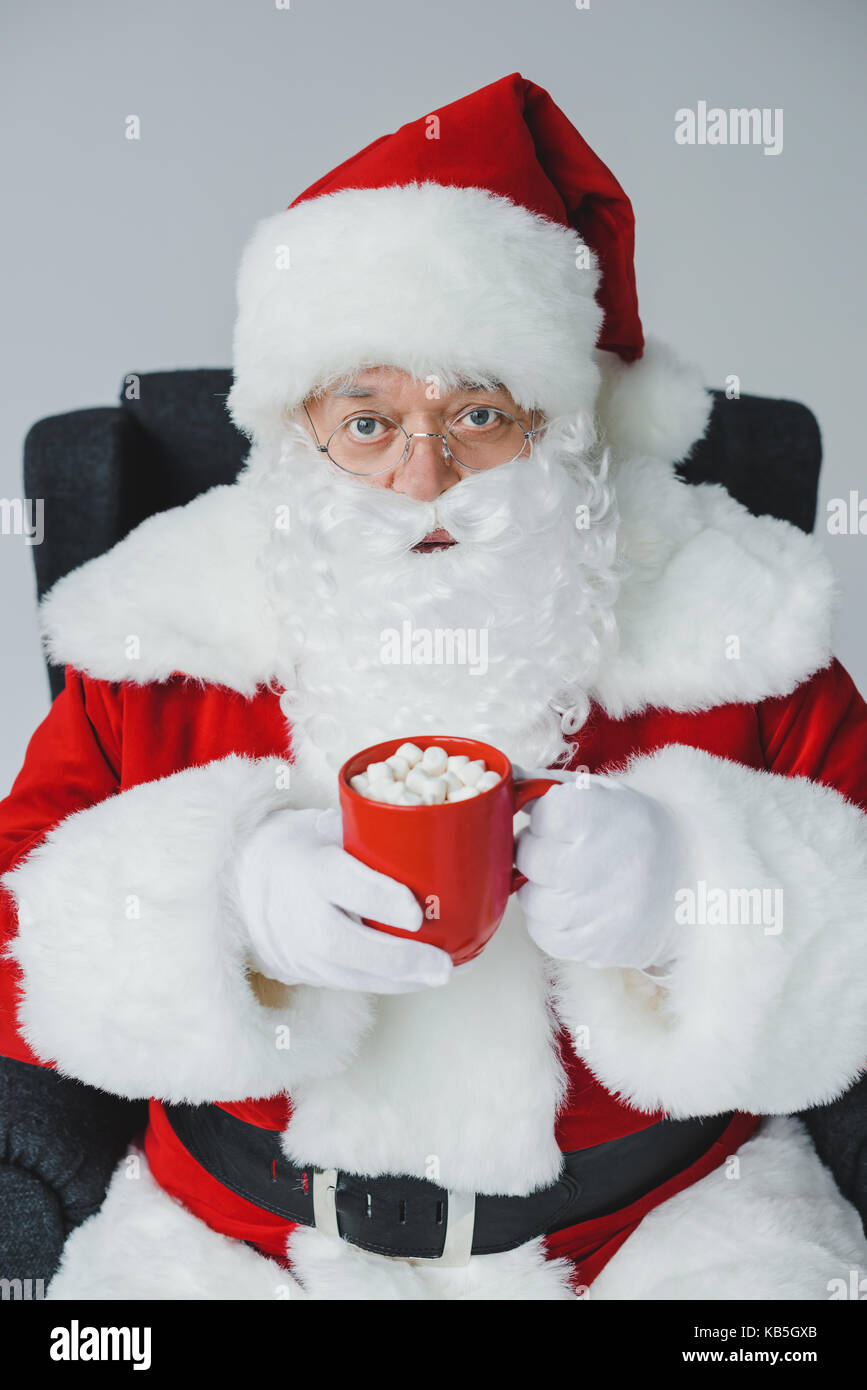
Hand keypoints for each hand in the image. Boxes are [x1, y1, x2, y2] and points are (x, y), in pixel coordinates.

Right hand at [234, 807, 452, 992]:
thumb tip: (429, 835)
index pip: (341, 883)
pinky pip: (349, 984)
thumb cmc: (302, 848)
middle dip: (398, 959)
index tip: (416, 913)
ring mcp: (296, 949)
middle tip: (444, 966)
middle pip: (341, 944)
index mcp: (308, 866)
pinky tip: (420, 979)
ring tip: (443, 974)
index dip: (379, 899)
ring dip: (401, 981)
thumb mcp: (329, 827)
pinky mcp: (303, 973)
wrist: (245, 882)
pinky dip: (389, 984)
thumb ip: (369, 835)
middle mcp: (297, 912)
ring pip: (348, 975)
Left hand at [514, 774, 679, 970]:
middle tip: (566, 850)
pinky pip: (543, 934)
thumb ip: (544, 785)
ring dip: (542, 888)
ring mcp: (590, 910)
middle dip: (539, 852)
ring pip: (530, 899)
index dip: (545, 817)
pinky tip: (577, 905)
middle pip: (528, 857)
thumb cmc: (636, 830)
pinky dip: (552, 921)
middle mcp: (589, 864)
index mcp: (593, 815)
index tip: (564, 820)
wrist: (690, 880)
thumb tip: (500, 779)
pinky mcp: (591, 946)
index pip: (537, 815)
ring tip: (573, 879)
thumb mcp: (601, 792)